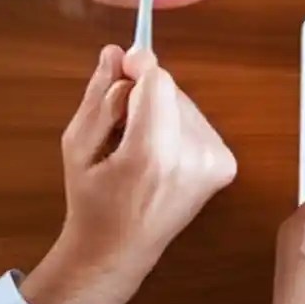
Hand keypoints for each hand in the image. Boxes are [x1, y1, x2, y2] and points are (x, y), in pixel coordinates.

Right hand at [21, 45, 236, 303]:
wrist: (120, 251)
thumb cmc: (92, 200)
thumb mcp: (78, 146)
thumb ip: (99, 97)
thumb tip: (115, 52)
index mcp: (152, 154)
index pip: (158, 82)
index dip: (137, 70)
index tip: (120, 68)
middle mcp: (192, 158)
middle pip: (172, 91)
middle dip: (145, 98)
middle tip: (119, 130)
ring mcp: (215, 163)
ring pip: (185, 104)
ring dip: (160, 114)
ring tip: (136, 149)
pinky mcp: (225, 166)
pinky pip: (198, 123)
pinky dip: (176, 129)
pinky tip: (158, 157)